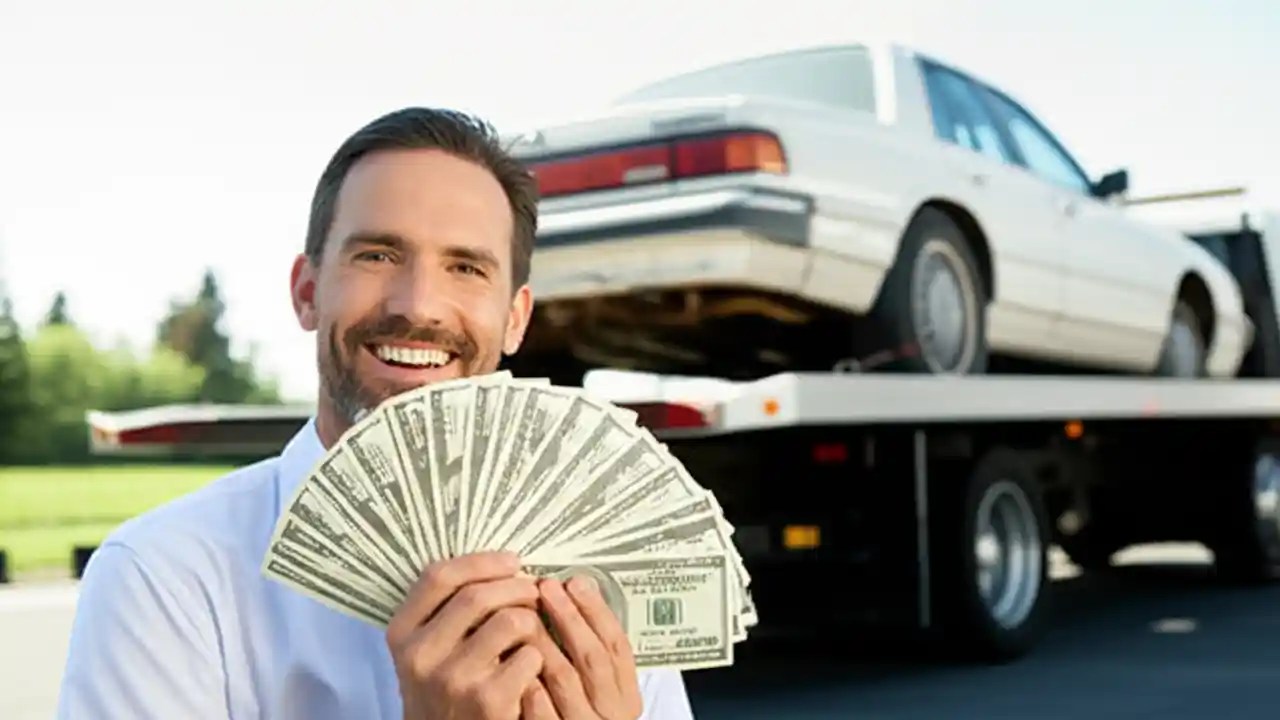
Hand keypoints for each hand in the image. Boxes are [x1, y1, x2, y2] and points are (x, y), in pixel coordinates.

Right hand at [386, 551, 546, 719]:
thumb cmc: (444, 688)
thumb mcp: (426, 649)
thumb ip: (445, 609)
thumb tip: (504, 565)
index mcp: (401, 633)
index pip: (439, 577)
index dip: (481, 561)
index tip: (512, 560)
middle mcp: (420, 656)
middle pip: (478, 596)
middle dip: (518, 587)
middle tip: (535, 593)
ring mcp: (453, 680)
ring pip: (511, 621)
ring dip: (532, 621)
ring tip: (532, 630)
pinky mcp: (488, 702)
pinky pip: (530, 655)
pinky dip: (539, 656)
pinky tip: (531, 666)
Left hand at [531, 576, 642, 719]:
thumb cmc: (574, 718)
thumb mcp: (595, 693)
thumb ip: (587, 656)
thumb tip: (572, 592)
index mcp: (626, 698)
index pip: (617, 646)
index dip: (596, 611)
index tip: (575, 581)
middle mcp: (611, 715)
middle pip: (592, 657)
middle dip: (569, 616)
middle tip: (546, 587)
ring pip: (565, 678)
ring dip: (543, 641)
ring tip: (522, 614)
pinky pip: (541, 711)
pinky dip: (530, 684)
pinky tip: (515, 661)